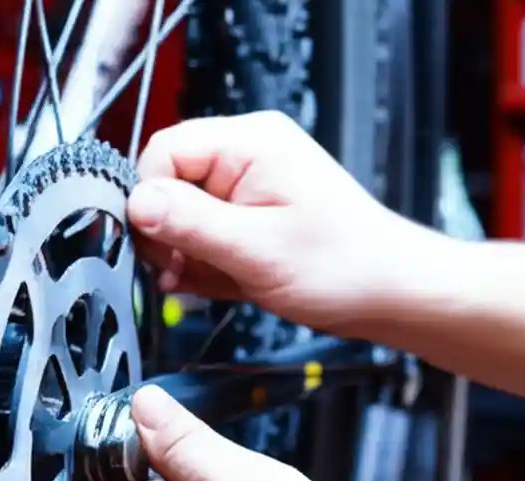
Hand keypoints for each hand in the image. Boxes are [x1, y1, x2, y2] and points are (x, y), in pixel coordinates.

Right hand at [128, 111, 441, 332]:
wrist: (389, 293)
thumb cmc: (344, 266)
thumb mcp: (255, 249)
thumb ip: (190, 223)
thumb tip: (136, 203)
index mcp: (249, 142)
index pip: (164, 152)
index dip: (150, 200)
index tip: (158, 245)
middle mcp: (245, 155)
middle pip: (167, 183)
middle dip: (166, 233)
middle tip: (178, 272)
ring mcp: (246, 185)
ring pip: (179, 213)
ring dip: (183, 254)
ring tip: (205, 282)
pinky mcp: (247, 214)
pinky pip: (201, 233)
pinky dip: (201, 263)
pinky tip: (217, 283)